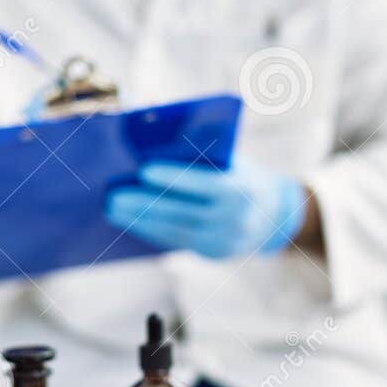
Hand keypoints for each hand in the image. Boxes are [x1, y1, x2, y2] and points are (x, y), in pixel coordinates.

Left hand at [104, 160, 307, 258]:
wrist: (274, 214)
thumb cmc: (241, 174)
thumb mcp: (230, 159)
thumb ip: (199, 152)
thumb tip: (153, 134)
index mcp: (240, 189)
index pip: (204, 183)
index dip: (173, 177)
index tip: (142, 170)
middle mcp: (234, 218)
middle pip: (182, 210)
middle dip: (144, 204)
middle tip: (112, 196)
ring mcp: (224, 240)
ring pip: (174, 230)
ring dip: (140, 220)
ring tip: (112, 209)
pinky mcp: (212, 253)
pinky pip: (176, 241)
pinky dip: (151, 230)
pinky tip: (130, 221)